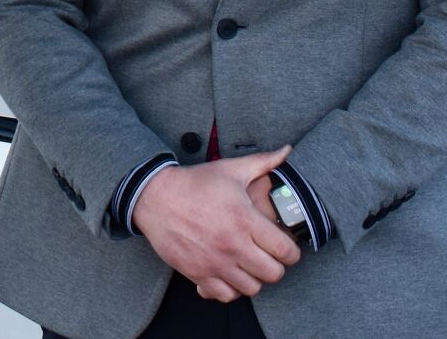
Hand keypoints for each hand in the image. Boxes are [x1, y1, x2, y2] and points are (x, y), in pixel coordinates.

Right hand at [129, 146, 300, 302]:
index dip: (292, 252)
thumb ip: (263, 162)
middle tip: (268, 256)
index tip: (285, 247)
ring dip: (253, 278)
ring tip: (248, 265)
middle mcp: (232, 244)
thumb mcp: (230, 169)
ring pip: (251, 289)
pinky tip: (229, 273)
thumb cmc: (195, 183)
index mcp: (244, 219)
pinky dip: (230, 288)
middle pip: (273, 274)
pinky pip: (225, 295)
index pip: (285, 251)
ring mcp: (214, 262)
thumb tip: (288, 150)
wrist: (155, 196)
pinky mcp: (197, 273)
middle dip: (275, 266)